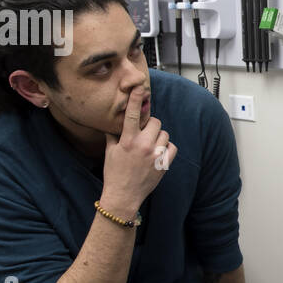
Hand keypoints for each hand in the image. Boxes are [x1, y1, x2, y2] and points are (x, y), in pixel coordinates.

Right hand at [102, 87, 176, 213]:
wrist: (123, 196)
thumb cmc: (114, 174)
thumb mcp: (110, 152)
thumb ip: (113, 135)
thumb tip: (113, 122)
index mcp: (127, 140)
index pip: (133, 114)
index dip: (136, 99)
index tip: (139, 87)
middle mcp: (142, 145)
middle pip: (155, 122)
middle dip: (151, 125)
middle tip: (144, 134)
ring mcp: (155, 154)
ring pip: (164, 134)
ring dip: (158, 137)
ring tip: (150, 146)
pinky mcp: (164, 163)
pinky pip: (172, 147)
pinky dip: (167, 148)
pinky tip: (158, 153)